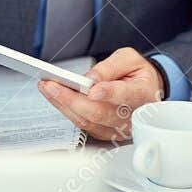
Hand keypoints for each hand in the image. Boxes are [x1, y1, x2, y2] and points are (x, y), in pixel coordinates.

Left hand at [38, 47, 162, 141]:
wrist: (145, 90)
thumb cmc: (137, 74)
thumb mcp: (129, 59)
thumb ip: (112, 66)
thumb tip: (91, 78)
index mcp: (143, 95)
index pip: (126, 95)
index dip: (108, 93)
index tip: (92, 90)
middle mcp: (131, 116)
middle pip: (99, 113)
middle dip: (71, 99)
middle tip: (51, 84)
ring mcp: (117, 128)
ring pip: (87, 121)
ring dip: (62, 104)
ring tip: (46, 87)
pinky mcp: (104, 132)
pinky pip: (82, 124)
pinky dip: (65, 110)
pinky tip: (54, 96)